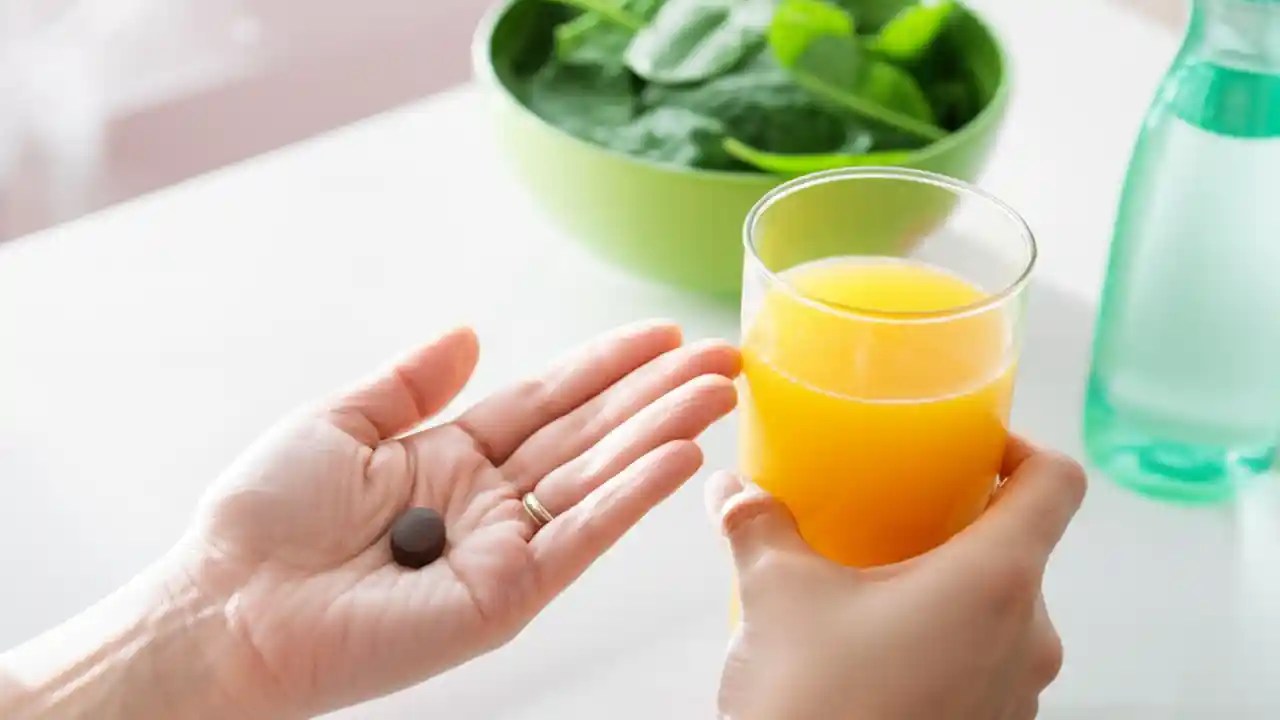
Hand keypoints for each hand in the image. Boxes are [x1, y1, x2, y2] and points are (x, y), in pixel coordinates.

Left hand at [182, 322, 738, 716]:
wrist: (228, 602)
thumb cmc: (266, 517)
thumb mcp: (340, 421)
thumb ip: (412, 381)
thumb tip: (469, 335)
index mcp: (452, 457)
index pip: (549, 401)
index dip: (606, 366)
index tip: (662, 335)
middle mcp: (489, 501)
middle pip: (590, 434)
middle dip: (658, 392)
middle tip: (724, 356)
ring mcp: (504, 548)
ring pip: (598, 477)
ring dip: (663, 430)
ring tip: (720, 389)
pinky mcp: (507, 594)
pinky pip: (580, 536)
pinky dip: (632, 495)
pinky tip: (679, 454)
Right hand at [709, 437, 1085, 719]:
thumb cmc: (816, 706)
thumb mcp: (777, 595)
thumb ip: (759, 526)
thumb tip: (734, 491)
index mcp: (994, 581)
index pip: (1056, 484)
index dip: (1021, 448)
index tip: (971, 449)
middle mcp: (1028, 637)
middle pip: (1021, 549)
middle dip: (958, 528)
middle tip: (897, 518)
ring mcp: (1018, 694)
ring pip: (1002, 612)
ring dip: (950, 591)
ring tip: (878, 589)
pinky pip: (986, 666)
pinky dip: (945, 644)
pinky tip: (879, 653)